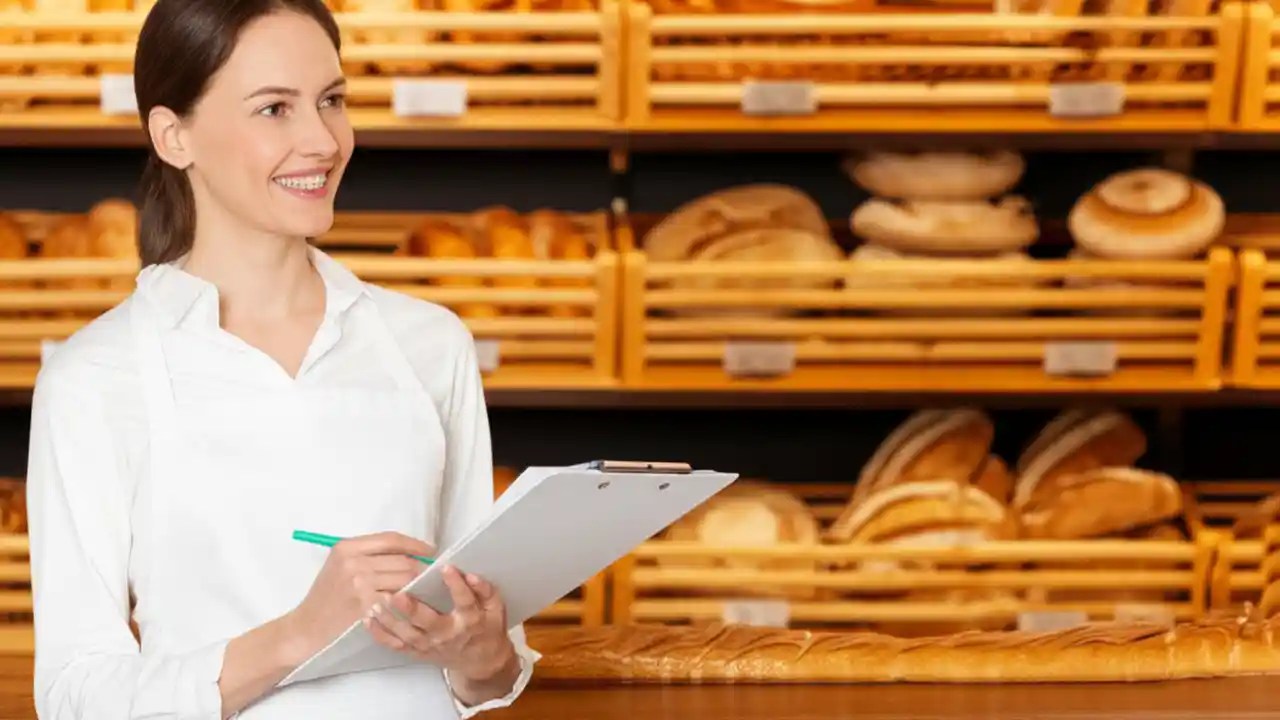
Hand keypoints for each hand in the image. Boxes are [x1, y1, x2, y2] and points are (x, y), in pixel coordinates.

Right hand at [284, 531, 435, 662]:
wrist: (306, 628)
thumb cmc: (325, 597)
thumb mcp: (340, 566)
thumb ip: (368, 555)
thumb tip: (408, 553)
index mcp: (347, 547)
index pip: (391, 539)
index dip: (415, 544)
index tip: (430, 551)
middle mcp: (353, 562)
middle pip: (402, 560)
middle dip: (422, 568)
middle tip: (432, 576)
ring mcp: (359, 584)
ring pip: (405, 580)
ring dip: (419, 587)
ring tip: (426, 591)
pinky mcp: (364, 606)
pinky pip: (397, 600)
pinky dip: (408, 603)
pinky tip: (413, 607)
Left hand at [364, 564, 516, 683]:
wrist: (481, 662)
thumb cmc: (486, 629)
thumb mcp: (496, 609)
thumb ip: (486, 591)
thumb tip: (472, 575)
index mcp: (470, 620)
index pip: (465, 601)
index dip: (456, 585)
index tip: (446, 567)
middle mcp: (448, 634)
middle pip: (429, 622)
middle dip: (412, 609)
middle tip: (397, 594)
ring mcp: (430, 645)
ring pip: (407, 635)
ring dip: (390, 621)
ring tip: (376, 604)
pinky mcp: (418, 652)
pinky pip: (396, 645)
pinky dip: (381, 635)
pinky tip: (368, 620)